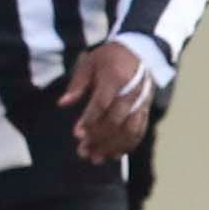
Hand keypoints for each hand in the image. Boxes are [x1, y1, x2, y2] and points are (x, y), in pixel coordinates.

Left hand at [59, 40, 155, 163]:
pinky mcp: (146, 110)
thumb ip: (77, 84)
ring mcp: (141, 103)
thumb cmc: (109, 56)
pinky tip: (114, 155)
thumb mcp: (90, 62)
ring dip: (112, 147)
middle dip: (98, 139)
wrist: (140, 51)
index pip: (102, 104)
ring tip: (96, 158)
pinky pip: (139, 131)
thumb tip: (62, 104)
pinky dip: (128, 145)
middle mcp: (131, 93)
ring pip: (129, 130)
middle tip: (83, 152)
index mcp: (115, 78)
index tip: (77, 135)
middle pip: (115, 121)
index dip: (90, 120)